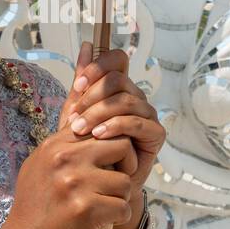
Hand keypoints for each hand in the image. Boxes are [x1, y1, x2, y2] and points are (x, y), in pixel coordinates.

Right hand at [3, 104, 135, 228]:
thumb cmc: (36, 208)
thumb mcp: (41, 166)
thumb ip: (63, 145)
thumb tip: (81, 117)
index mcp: (55, 145)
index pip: (101, 127)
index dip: (113, 146)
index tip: (109, 164)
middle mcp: (64, 159)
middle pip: (121, 145)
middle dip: (126, 166)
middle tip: (115, 186)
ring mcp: (75, 182)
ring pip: (125, 181)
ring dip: (120, 198)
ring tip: (103, 209)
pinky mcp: (86, 208)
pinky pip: (123, 206)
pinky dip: (117, 219)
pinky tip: (101, 224)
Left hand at [60, 41, 165, 200]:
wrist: (97, 183)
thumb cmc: (86, 148)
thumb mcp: (77, 113)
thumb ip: (82, 83)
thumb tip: (87, 45)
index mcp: (119, 88)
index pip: (117, 60)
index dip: (98, 67)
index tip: (78, 85)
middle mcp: (135, 97)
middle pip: (119, 80)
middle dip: (93, 97)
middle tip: (73, 117)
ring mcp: (148, 115)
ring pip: (126, 101)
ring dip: (99, 114)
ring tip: (80, 130)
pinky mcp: (155, 134)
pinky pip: (137, 122)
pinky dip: (115, 126)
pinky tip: (98, 136)